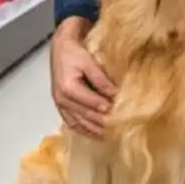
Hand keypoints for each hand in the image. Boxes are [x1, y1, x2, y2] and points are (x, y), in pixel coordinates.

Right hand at [50, 19, 115, 138]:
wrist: (60, 47)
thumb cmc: (74, 52)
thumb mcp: (89, 62)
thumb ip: (101, 79)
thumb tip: (115, 94)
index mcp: (69, 88)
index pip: (93, 104)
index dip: (109, 110)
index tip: (124, 116)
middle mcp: (62, 99)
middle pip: (87, 117)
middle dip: (105, 124)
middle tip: (122, 130)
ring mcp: (60, 105)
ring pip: (80, 124)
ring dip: (96, 131)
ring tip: (112, 137)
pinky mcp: (61, 106)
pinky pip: (72, 123)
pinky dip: (84, 130)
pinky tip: (95, 134)